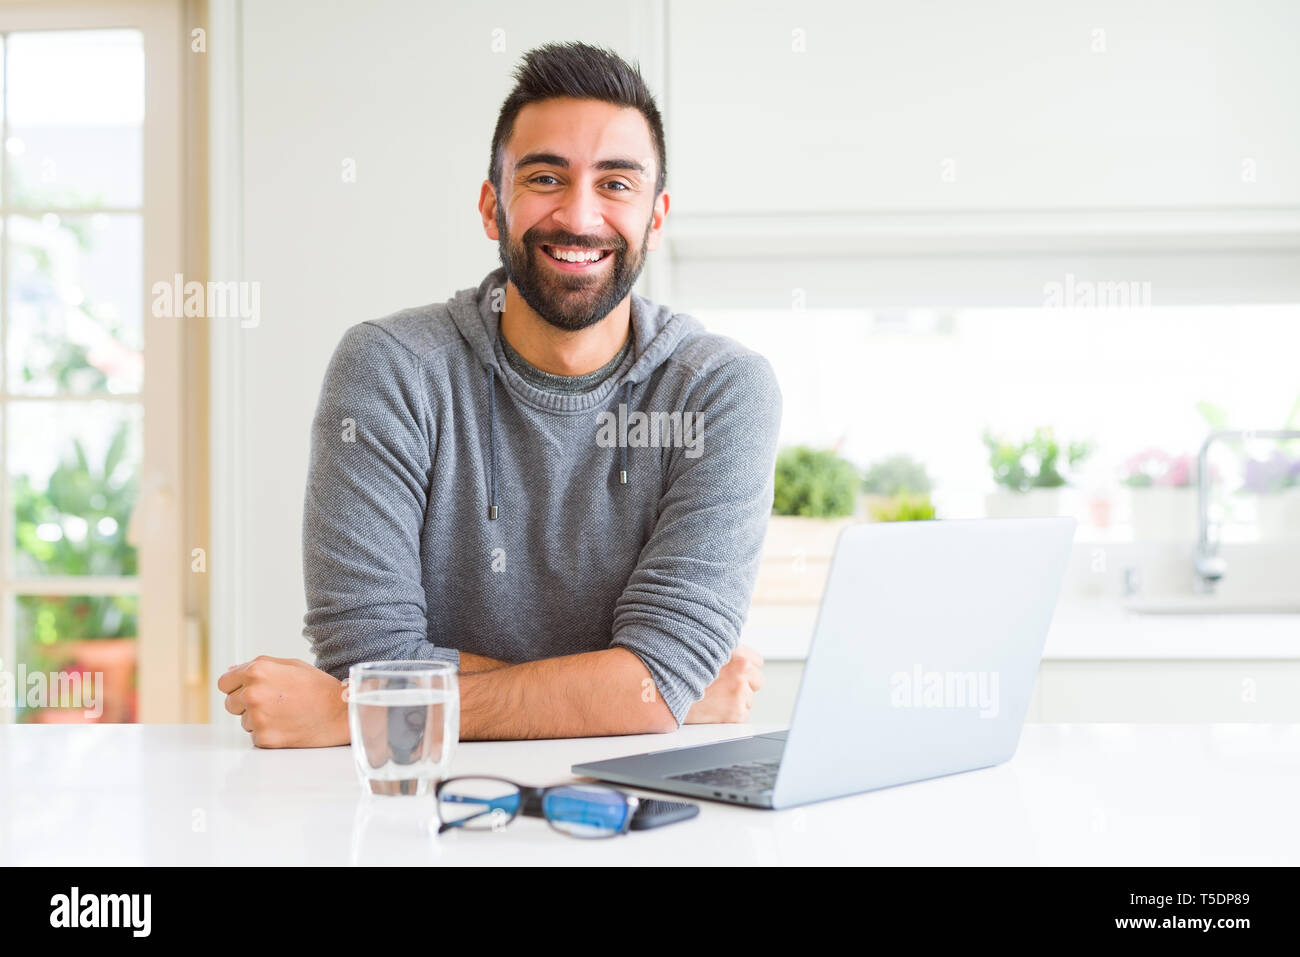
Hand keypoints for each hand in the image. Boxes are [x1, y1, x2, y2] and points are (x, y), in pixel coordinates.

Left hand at [217, 655, 348, 747]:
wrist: (340, 713)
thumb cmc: (318, 687)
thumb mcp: (291, 665)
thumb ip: (258, 665)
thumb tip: (231, 671)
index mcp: (257, 670)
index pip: (224, 682)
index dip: (237, 686)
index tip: (250, 690)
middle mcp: (252, 693)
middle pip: (230, 703)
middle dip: (245, 704)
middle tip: (274, 703)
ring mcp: (257, 717)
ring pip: (243, 721)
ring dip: (258, 720)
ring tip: (285, 714)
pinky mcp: (263, 738)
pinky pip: (255, 737)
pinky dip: (268, 734)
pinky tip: (287, 725)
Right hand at [684, 644, 763, 723]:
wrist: (662, 694)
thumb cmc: (678, 671)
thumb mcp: (701, 648)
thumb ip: (721, 649)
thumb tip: (733, 653)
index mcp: (736, 652)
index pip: (757, 661)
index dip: (743, 667)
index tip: (732, 671)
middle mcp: (742, 670)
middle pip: (757, 681)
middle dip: (744, 685)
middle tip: (722, 686)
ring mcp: (740, 693)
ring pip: (749, 700)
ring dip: (735, 701)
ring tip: (713, 697)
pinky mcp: (736, 713)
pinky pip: (742, 716)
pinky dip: (730, 716)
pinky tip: (713, 709)